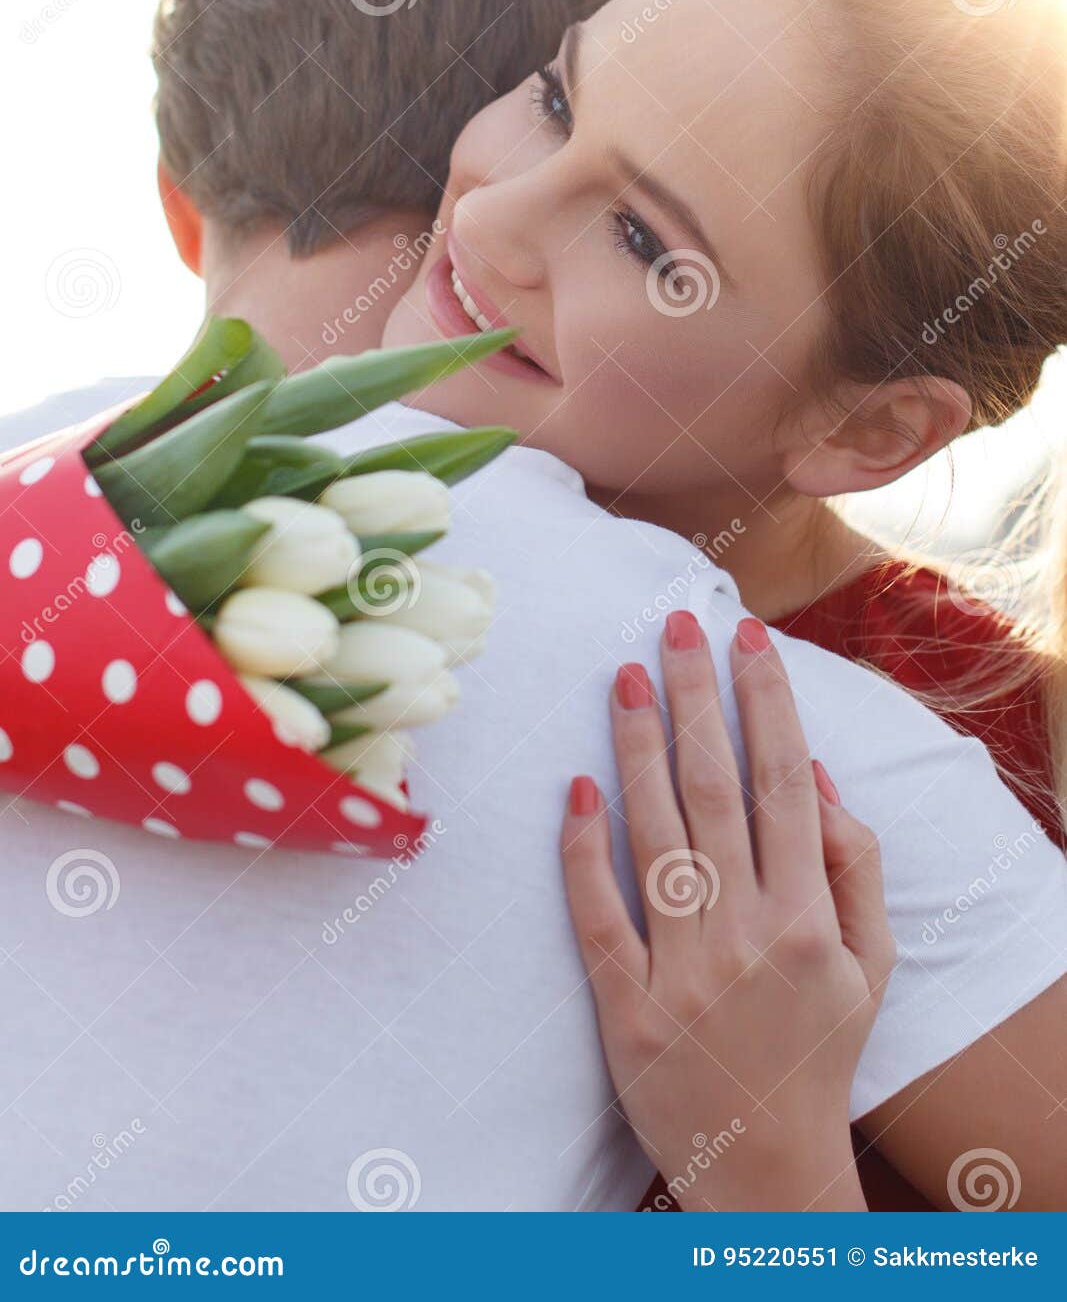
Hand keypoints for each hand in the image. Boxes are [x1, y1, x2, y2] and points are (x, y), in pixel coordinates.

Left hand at [561, 610, 895, 1211]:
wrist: (767, 1167)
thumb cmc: (819, 1050)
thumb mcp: (871, 965)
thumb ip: (857, 871)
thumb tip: (822, 777)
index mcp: (808, 916)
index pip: (786, 783)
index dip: (767, 704)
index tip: (748, 639)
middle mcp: (745, 932)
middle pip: (715, 790)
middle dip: (696, 697)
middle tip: (674, 625)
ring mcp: (680, 970)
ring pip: (654, 835)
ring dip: (638, 748)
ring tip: (625, 677)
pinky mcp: (624, 1008)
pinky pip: (597, 915)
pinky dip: (584, 852)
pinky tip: (577, 788)